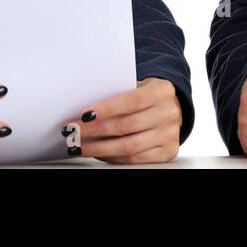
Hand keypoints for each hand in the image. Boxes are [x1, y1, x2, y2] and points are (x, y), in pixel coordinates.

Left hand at [66, 77, 181, 163]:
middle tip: (75, 132)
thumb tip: (85, 112)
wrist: (171, 107)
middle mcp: (169, 113)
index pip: (132, 101)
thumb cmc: (146, 96)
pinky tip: (98, 152)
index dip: (107, 109)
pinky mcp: (167, 152)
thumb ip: (118, 95)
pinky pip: (134, 159)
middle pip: (127, 126)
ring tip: (80, 146)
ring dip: (99, 148)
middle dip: (96, 131)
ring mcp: (170, 135)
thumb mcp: (138, 87)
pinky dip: (113, 157)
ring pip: (129, 147)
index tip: (84, 115)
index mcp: (162, 91)